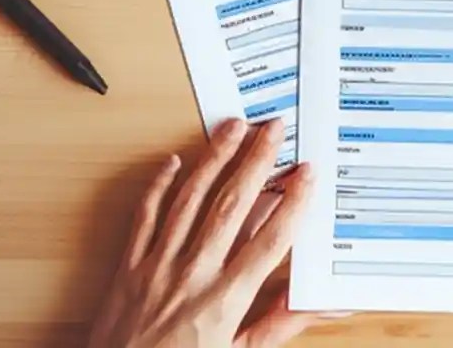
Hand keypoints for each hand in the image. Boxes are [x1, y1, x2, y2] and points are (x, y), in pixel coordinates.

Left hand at [88, 118, 321, 347]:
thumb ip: (281, 324)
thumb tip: (325, 304)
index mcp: (226, 300)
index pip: (271, 239)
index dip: (293, 202)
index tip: (307, 173)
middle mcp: (193, 275)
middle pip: (233, 205)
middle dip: (256, 161)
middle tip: (273, 128)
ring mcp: (157, 266)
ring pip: (190, 199)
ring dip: (214, 158)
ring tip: (232, 128)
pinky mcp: (127, 268)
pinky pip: (144, 217)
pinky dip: (158, 186)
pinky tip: (173, 161)